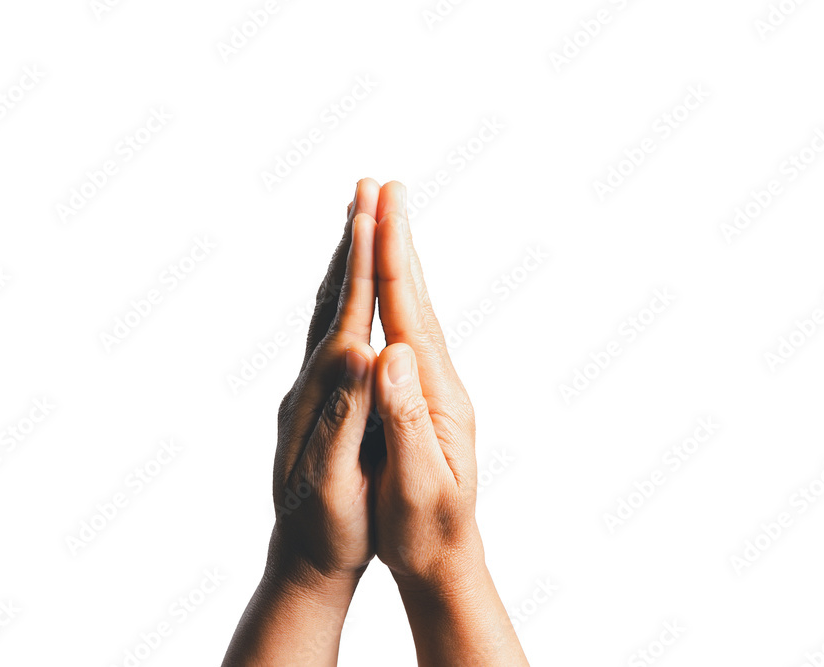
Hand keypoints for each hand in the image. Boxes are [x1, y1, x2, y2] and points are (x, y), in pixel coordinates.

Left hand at [268, 177, 380, 583]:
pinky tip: (346, 287)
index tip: (371, 214)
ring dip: (342, 262)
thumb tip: (357, 354)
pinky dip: (341, 296)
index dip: (361, 266)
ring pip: (328, 311)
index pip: (346, 317)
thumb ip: (343, 418)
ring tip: (354, 221)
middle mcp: (312, 382)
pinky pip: (330, 333)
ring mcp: (311, 388)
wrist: (303, 558)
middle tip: (362, 190)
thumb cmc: (330, 528)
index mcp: (323, 395)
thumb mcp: (335, 481)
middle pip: (333, 300)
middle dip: (350, 243)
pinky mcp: (318, 398)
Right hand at [369, 181, 480, 586]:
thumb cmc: (426, 529)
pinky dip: (394, 296)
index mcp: (433, 393)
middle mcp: (437, 379)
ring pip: (411, 309)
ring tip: (383, 219)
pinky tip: (387, 286)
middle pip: (414, 296)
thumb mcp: (417, 482)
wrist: (444, 557)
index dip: (391, 257)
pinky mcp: (419, 396)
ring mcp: (430, 385)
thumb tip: (393, 353)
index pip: (408, 311)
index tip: (379, 206)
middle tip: (383, 186)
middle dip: (396, 238)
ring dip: (397, 259)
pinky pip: (404, 331)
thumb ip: (404, 418)